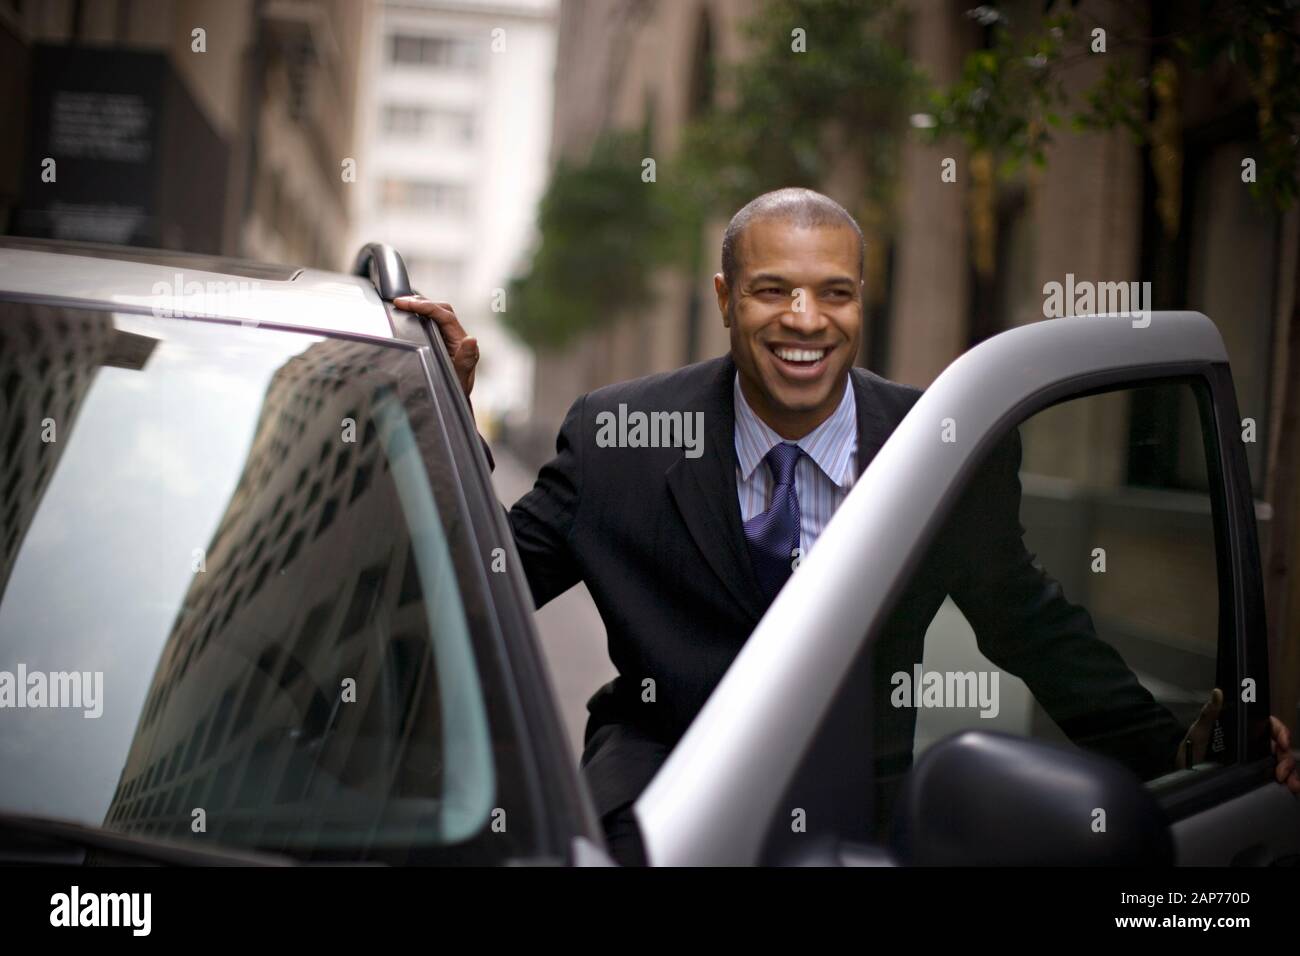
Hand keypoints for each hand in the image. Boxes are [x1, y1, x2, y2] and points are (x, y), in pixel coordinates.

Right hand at [393, 295, 478, 398]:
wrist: (456, 400)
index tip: (407, 304)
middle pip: (441, 309)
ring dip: (420, 307)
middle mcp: (457, 336)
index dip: (426, 306)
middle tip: (400, 302)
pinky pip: (433, 322)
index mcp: (461, 341)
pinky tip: (409, 314)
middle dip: (421, 302)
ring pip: (436, 314)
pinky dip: (420, 315)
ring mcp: (450, 337)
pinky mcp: (443, 340)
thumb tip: (471, 340)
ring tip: (402, 304)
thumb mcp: (461, 378)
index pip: (445, 315)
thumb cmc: (458, 391)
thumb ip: (466, 360)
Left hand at [1174, 687, 1299, 792]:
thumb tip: (1217, 693)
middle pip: (1280, 747)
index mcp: (1243, 729)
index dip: (1281, 732)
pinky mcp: (1253, 774)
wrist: (1182, 769)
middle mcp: (1252, 743)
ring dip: (1290, 772)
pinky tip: (1288, 788)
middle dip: (1287, 759)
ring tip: (1290, 784)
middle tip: (1282, 773)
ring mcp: (1253, 759)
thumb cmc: (1191, 747)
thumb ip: (1209, 712)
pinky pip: (1273, 776)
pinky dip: (1285, 782)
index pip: (1269, 726)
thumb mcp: (1200, 730)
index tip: (1282, 743)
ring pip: (1280, 763)